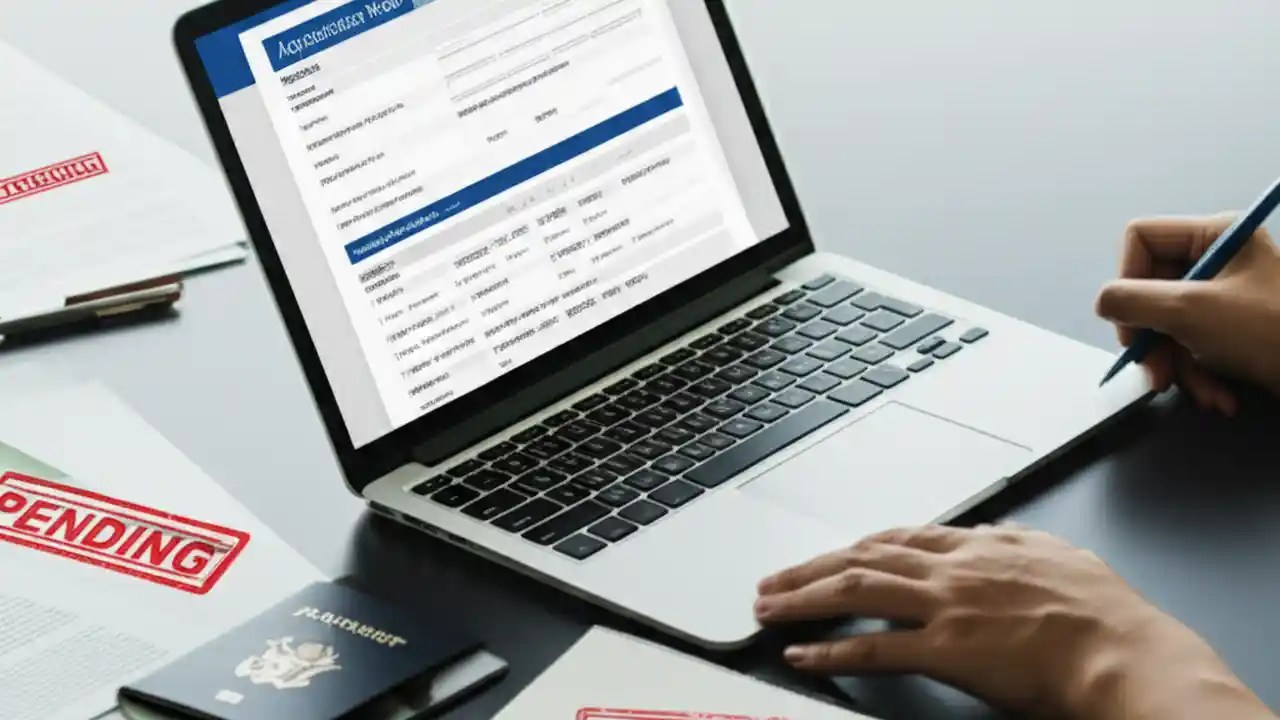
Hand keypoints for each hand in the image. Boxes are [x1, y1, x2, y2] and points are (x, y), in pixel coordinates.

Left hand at [755, 525, 1270, 719]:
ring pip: (858, 591)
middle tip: (772, 581)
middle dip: (811, 569)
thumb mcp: (1058, 556)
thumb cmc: (1102, 614)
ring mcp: (947, 608)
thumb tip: (995, 531)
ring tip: (767, 609)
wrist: (1124, 652)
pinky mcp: (947, 649)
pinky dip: (831, 650)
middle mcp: (953, 570)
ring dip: (805, 598)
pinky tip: (801, 655)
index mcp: (978, 548)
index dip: (854, 548)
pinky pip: (875, 647)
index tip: (826, 557)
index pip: (899, 539)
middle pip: (864, 559)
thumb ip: (1017, 541)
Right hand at [1094, 214, 1279, 414]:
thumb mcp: (1191, 312)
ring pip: (1170, 325)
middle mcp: (1220, 257)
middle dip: (1154, 339)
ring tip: (1202, 394)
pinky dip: (1201, 375)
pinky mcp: (1236, 329)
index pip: (1141, 239)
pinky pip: (1195, 346)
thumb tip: (1103, 302)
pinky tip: (1220, 397)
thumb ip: (1133, 301)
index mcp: (1216, 234)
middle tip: (1157, 373)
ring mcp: (1228, 294)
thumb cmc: (1273, 331)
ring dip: (1179, 366)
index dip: (1127, 280)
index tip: (1130, 321)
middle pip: (1152, 289)